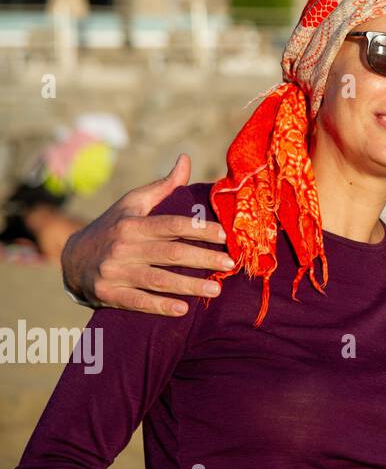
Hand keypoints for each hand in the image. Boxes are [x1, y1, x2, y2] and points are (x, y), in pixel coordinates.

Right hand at [60, 154, 234, 315]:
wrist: (71, 258)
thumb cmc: (113, 226)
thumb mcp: (132, 203)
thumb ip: (163, 186)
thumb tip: (186, 159)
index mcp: (133, 224)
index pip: (173, 226)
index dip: (200, 230)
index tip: (226, 236)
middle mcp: (123, 248)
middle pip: (171, 254)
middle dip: (203, 259)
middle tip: (230, 264)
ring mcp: (115, 272)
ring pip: (158, 280)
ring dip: (189, 286)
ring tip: (216, 290)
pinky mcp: (108, 294)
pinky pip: (138, 302)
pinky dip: (160, 307)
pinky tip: (183, 309)